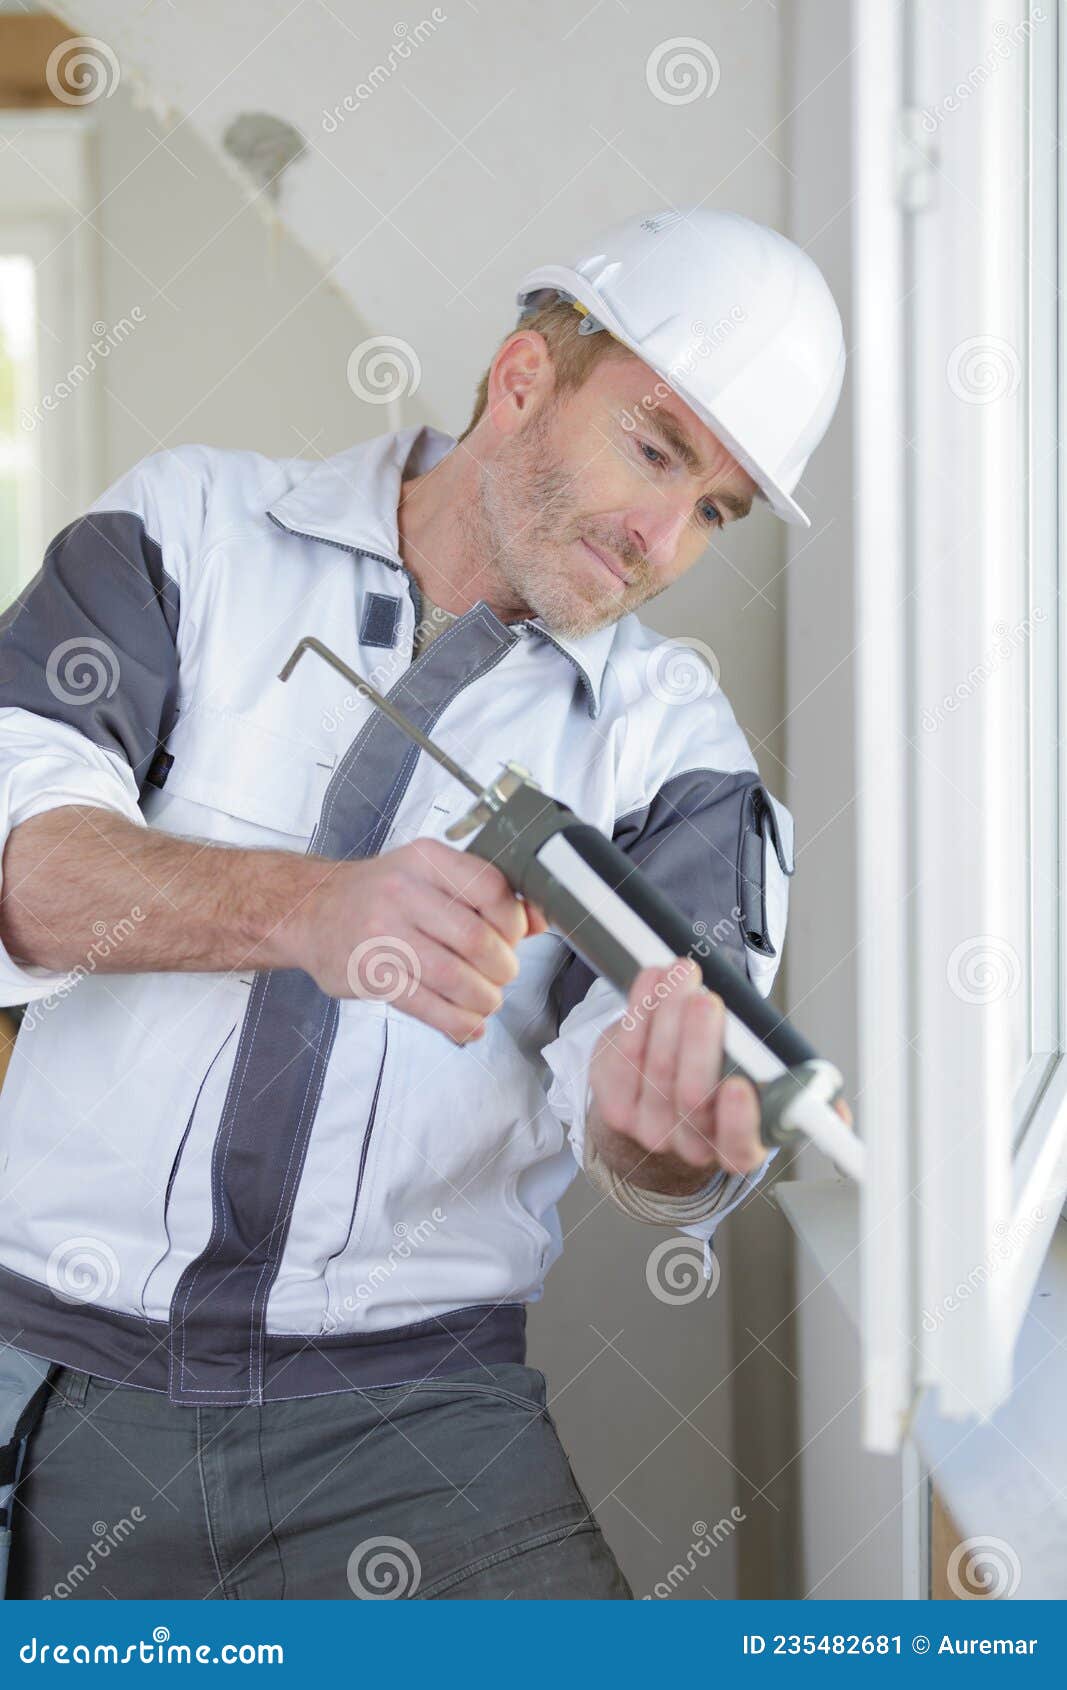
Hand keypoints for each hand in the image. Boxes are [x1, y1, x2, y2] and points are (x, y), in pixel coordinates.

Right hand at [292, 839, 546, 1042]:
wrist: (311, 911)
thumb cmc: (383, 894)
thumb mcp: (430, 876)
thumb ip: (485, 894)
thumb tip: (541, 920)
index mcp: (426, 859)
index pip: (490, 887)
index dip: (513, 922)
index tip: (514, 939)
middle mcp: (402, 891)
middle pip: (476, 939)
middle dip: (502, 967)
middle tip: (503, 976)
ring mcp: (381, 934)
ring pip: (454, 977)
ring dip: (483, 999)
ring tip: (486, 1001)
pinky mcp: (369, 975)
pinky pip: (426, 1006)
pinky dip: (457, 1022)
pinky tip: (469, 1025)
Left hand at [587, 960, 852, 1194]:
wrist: (660, 1104)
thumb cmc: (723, 1089)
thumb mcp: (766, 1098)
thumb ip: (799, 1100)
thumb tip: (839, 1115)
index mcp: (735, 1147)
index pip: (737, 1147)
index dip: (739, 1119)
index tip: (740, 1084)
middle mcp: (687, 1144)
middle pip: (689, 1094)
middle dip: (698, 1040)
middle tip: (706, 999)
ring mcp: (645, 1124)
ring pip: (653, 1066)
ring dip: (666, 1011)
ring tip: (681, 972)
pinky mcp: (612, 1097)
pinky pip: (621, 1050)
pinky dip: (638, 1007)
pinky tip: (652, 981)